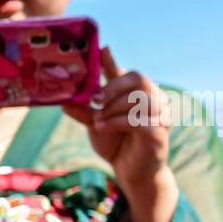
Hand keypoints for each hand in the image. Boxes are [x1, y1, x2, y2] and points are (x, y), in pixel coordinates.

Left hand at [63, 46, 173, 192]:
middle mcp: (153, 99)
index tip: (101, 49)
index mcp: (138, 93)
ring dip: (113, 107)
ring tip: (97, 120)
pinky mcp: (159, 132)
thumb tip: (63, 98)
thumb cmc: (115, 143)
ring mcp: (159, 115)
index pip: (126, 71)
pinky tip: (103, 127)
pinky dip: (117, 121)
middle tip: (94, 101)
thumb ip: (85, 109)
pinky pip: (140, 120)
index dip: (112, 61)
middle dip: (112, 87)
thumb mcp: (96, 123)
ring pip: (140, 98)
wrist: (131, 171)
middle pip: (138, 79)